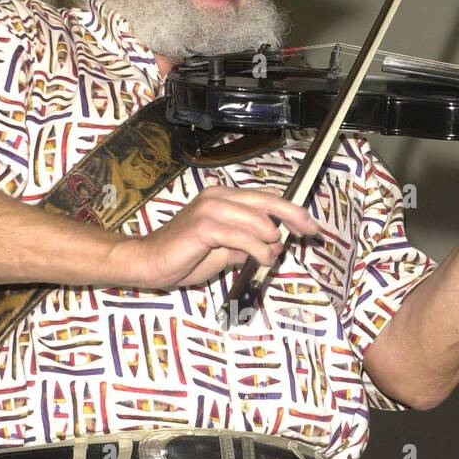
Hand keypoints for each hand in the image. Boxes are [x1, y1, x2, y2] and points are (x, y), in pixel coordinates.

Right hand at [112, 184, 320, 289]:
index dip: (290, 209)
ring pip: (257, 220)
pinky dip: (258, 249)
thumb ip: (247, 244)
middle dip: (293, 216)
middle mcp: (217, 197)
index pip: (264, 198)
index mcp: (222, 197)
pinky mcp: (204, 226)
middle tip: (309, 231)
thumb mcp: (224, 250)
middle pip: (266, 201)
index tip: (308, 225)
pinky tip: (261, 259)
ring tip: (270, 256)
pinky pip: (242, 236)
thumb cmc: (183, 256)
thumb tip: (273, 246)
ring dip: (271, 241)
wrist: (150, 262)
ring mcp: (210, 209)